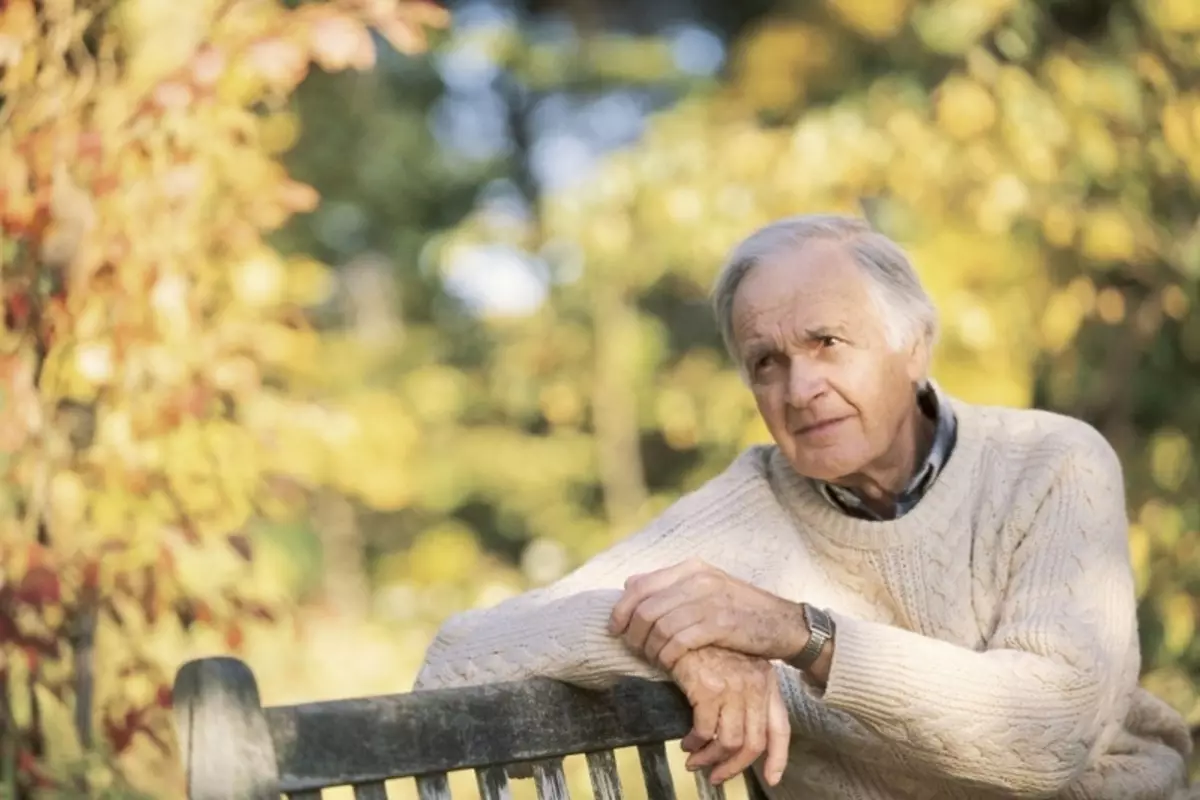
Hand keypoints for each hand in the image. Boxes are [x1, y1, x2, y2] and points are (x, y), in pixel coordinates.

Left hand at [609, 559, 807, 669]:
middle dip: (633, 635)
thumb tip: (629, 584)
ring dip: (650, 649)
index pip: (639, 585)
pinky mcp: (720, 624)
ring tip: (654, 661)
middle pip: (645, 608)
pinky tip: (670, 665)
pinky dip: (668, 657)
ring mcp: (709, 600)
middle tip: (635, 652)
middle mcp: (698, 579)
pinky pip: (678, 641)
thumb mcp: (708, 589)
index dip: (621, 610)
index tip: (616, 630)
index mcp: (691, 568)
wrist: (786, 625)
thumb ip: (671, 586)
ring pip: (658, 626)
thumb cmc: (742, 612)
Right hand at [670, 647, 789, 786]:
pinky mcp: (708, 689)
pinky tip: (687, 743)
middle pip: (753, 743)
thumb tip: (739, 734)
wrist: (684, 624)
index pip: (779, 728)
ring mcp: (733, 687)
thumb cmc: (707, 645)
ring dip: (710, 758)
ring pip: (728, 742)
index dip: (777, 758)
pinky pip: (705, 731)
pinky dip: (695, 743)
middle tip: (717, 776)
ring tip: (695, 761)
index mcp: (766, 682)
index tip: (771, 778)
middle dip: (733, 767)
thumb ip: (745, 695)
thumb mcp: (736, 667)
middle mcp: (755, 686)